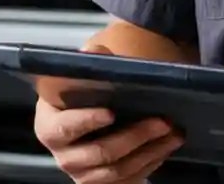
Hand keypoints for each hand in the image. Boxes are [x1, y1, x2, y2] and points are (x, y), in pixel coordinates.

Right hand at [33, 44, 184, 182]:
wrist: (86, 119)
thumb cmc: (82, 97)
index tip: (111, 112)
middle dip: (134, 137)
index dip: (87, 121)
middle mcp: (63, 155)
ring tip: (173, 134)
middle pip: (100, 153)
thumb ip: (87, 63)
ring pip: (118, 170)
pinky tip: (166, 147)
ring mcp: (83, 174)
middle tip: (162, 122)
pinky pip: (128, 181)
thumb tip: (93, 52)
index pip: (65, 128)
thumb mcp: (80, 78)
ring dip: (150, 152)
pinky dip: (151, 164)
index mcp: (50, 126)